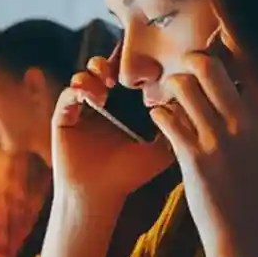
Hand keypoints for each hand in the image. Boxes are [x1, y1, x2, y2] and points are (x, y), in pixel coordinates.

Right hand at [54, 56, 174, 203]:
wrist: (100, 195)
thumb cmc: (129, 175)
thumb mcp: (160, 149)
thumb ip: (176, 126)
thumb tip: (194, 102)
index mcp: (121, 107)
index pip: (125, 74)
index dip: (130, 64)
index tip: (143, 65)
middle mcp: (100, 104)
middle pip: (102, 68)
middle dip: (110, 62)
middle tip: (120, 72)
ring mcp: (80, 110)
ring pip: (83, 75)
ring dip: (94, 72)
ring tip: (106, 83)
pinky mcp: (63, 117)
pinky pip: (67, 93)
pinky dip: (79, 89)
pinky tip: (94, 99)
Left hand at [149, 46, 257, 256]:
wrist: (249, 239)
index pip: (248, 64)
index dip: (228, 47)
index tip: (217, 43)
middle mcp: (246, 123)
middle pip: (211, 65)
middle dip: (193, 60)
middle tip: (187, 67)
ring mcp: (217, 139)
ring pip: (184, 87)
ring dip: (172, 85)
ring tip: (172, 94)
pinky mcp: (192, 157)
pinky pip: (168, 118)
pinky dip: (159, 112)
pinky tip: (160, 116)